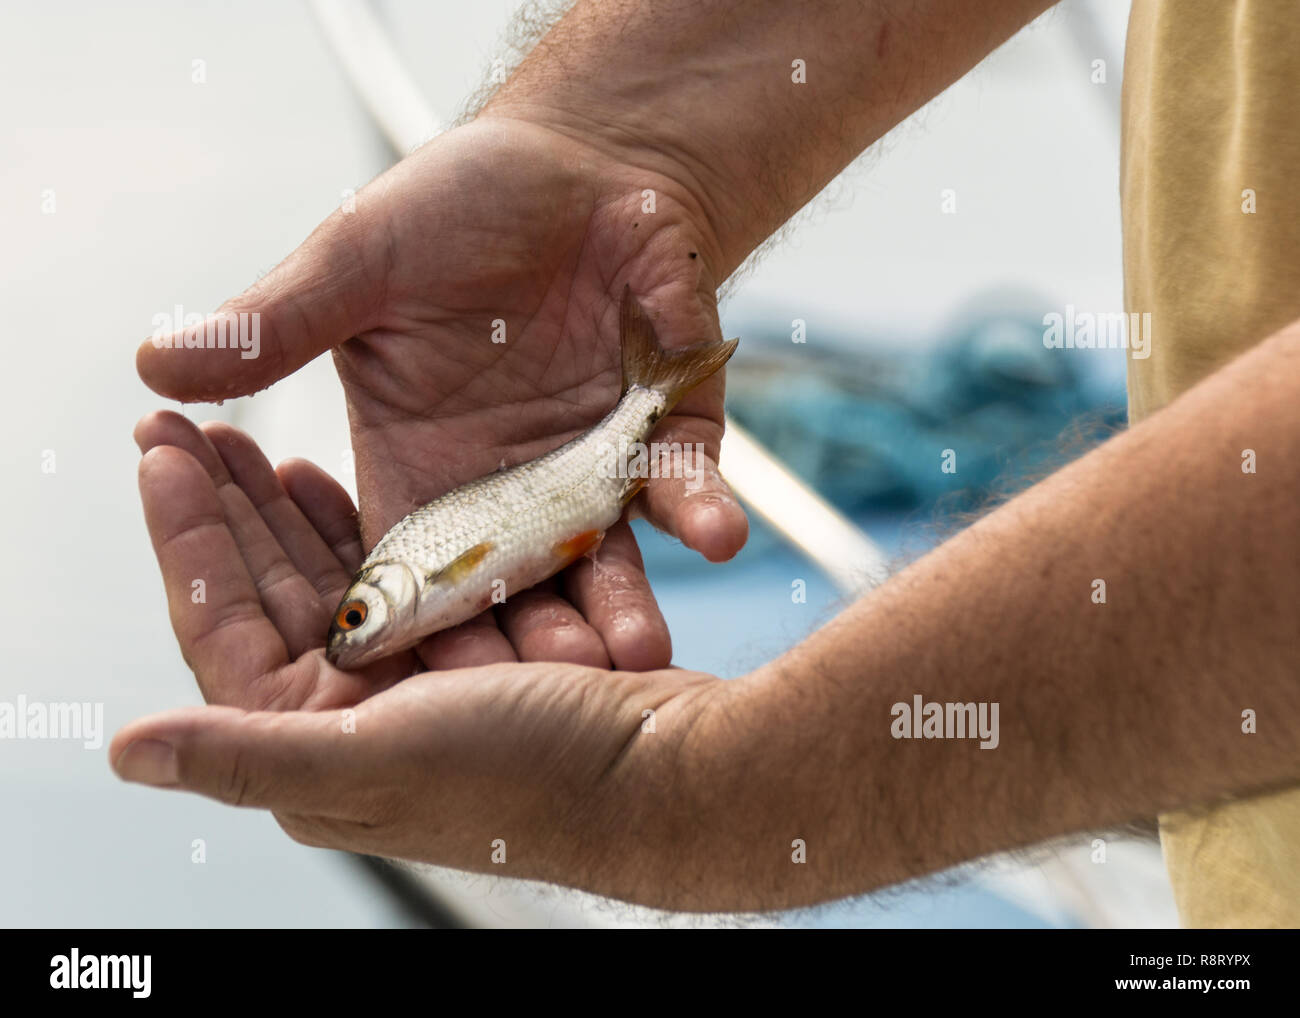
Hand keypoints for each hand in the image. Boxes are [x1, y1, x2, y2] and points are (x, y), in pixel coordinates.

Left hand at [117, 418, 725, 903]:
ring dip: (296, 512)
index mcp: (315, 743)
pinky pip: (402, 575)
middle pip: (272, 591)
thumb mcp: (379, 759)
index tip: (156, 445)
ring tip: (262, 447)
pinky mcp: (475, 649)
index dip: (184, 532)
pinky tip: (345, 485)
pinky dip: (374, 526)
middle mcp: (357, 714)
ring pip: (333, 575)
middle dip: (232, 508)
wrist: (675, 783)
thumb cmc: (533, 781)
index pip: (220, 621)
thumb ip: (248, 753)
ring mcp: (416, 680)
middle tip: (196, 425)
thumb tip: (126, 750)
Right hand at [136, 117, 747, 671]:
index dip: (409, 625)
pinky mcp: (664, 434)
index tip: (409, 692)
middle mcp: (506, 490)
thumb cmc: (458, 207)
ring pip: (602, 559)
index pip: (408, 571)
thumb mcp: (357, 264)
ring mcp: (590, 471)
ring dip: (621, 604)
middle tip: (543, 700)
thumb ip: (278, 324)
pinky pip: (680, 482)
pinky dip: (696, 505)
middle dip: (526, 640)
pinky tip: (714, 536)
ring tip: (636, 656)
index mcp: (419, 471)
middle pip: (511, 589)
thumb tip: (154, 366)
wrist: (578, 164)